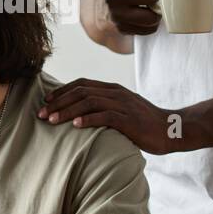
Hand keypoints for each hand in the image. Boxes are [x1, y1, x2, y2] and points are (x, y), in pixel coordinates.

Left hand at [38, 79, 175, 153]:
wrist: (171, 129)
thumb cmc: (144, 124)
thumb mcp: (122, 111)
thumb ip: (105, 109)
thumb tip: (81, 116)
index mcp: (113, 89)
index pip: (82, 83)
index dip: (62, 91)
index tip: (46, 101)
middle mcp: (116, 93)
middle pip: (81, 91)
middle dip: (58, 102)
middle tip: (41, 113)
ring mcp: (123, 105)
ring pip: (88, 102)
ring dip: (67, 111)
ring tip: (51, 120)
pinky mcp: (129, 119)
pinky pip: (105, 116)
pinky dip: (88, 119)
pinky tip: (74, 125)